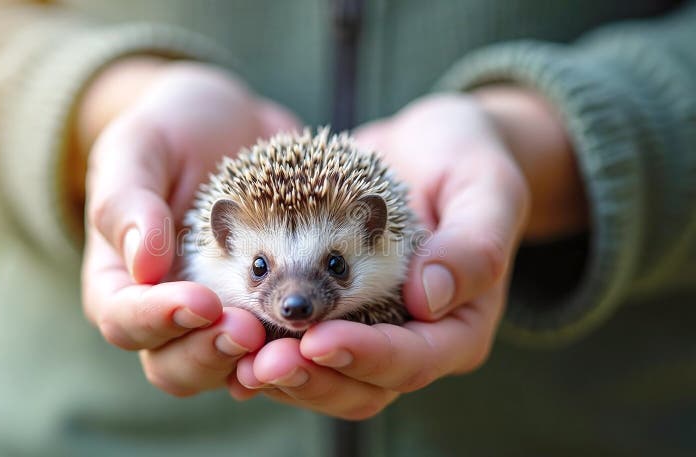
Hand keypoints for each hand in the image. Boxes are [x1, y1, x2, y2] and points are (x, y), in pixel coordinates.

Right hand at [77, 59, 299, 396]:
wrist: (233, 123)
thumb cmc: (173, 131)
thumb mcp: (139, 146)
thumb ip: (126, 199)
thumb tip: (142, 265)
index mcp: (121, 281)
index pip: (124, 320)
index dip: (158, 320)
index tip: (201, 300)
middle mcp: (166, 312)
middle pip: (173, 365)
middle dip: (210, 353)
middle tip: (249, 329)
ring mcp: (219, 318)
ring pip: (226, 369)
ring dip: (255, 364)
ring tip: (288, 342)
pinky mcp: (266, 312)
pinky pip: (277, 348)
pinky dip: (295, 350)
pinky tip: (324, 334)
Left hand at [230, 90, 584, 418]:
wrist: (425, 150)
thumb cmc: (465, 161)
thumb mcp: (489, 186)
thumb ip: (474, 243)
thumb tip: (429, 297)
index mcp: (456, 326)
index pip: (412, 360)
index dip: (365, 356)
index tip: (318, 338)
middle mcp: (409, 340)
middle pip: (362, 387)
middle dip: (311, 378)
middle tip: (262, 362)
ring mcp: (367, 330)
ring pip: (323, 377)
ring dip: (278, 372)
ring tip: (236, 354)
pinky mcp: (330, 313)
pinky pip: (295, 345)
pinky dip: (262, 345)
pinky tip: (226, 333)